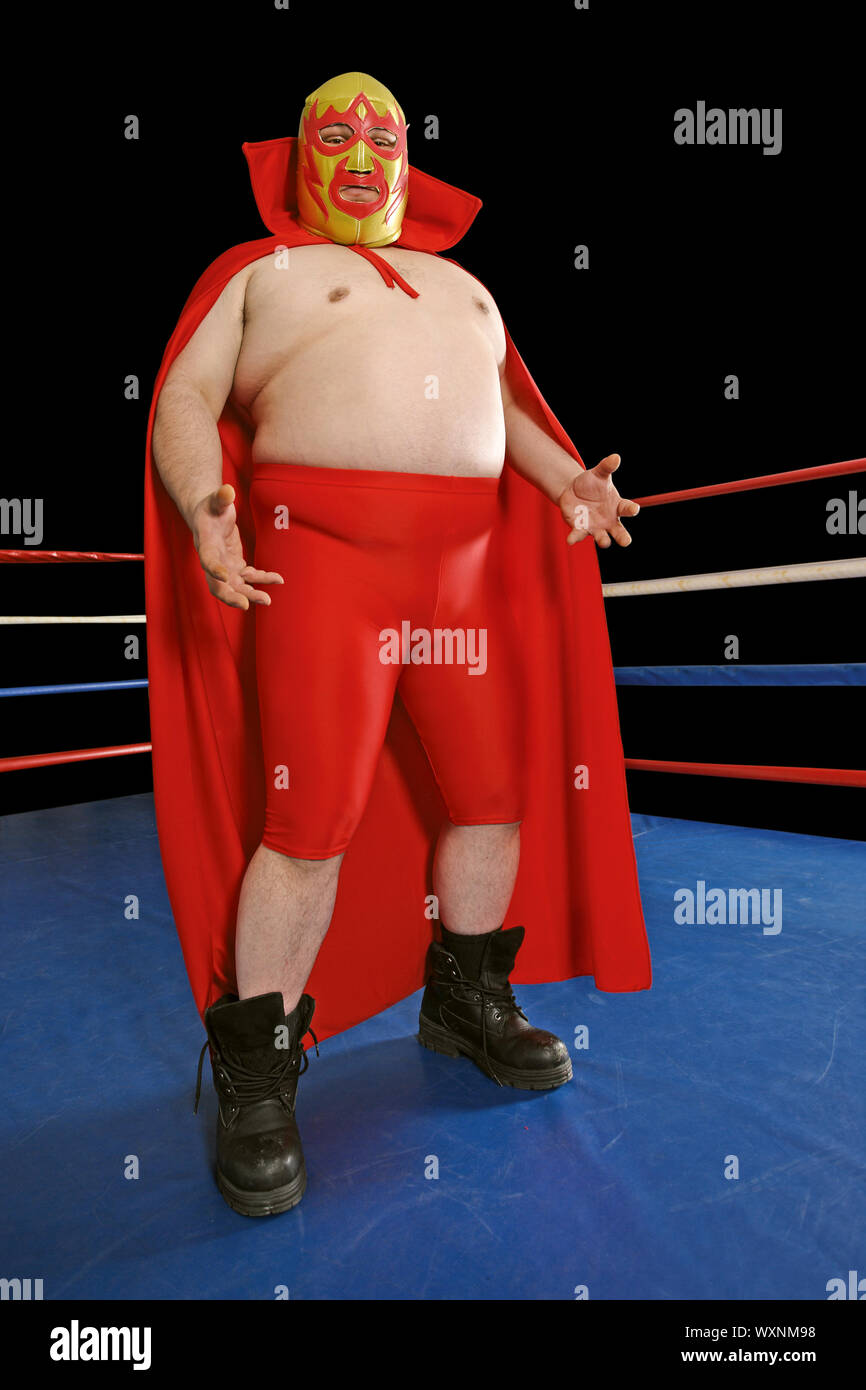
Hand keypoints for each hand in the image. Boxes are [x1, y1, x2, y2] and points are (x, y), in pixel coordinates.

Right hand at [190, 483, 282, 609]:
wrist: (209, 516)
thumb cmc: (211, 507)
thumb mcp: (215, 500)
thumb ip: (221, 497)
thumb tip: (227, 490)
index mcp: (205, 544)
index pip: (207, 559)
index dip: (214, 569)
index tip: (226, 577)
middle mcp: (213, 560)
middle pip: (218, 585)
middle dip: (231, 596)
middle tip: (246, 604)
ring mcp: (224, 566)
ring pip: (235, 587)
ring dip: (250, 594)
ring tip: (267, 599)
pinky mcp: (235, 567)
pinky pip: (249, 577)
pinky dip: (262, 579)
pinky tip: (278, 580)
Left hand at [558, 454, 639, 547]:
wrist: (572, 490)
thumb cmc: (591, 483)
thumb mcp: (598, 474)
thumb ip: (607, 467)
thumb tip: (616, 457)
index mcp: (617, 506)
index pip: (627, 509)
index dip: (631, 509)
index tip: (634, 509)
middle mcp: (609, 520)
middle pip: (619, 532)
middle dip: (623, 537)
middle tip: (626, 541)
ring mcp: (596, 527)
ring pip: (602, 538)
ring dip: (603, 540)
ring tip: (604, 542)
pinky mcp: (580, 529)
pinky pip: (578, 535)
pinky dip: (575, 538)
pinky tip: (570, 540)